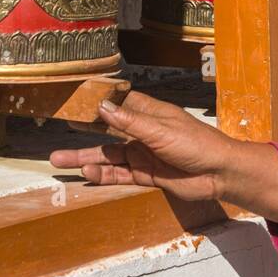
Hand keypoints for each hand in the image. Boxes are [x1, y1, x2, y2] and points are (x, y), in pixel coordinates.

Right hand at [49, 91, 277, 223]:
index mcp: (149, 113)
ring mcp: (144, 154)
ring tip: (60, 162)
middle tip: (57, 134)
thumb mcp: (160, 130)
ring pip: (108, 156)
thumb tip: (101, 107)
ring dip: (86, 158)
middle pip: (107, 132)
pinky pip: (119, 174)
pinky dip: (103, 175)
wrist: (219, 174)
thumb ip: (129, 122)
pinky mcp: (147, 174)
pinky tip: (87, 173)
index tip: (71, 101)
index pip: (117, 104)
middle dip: (83, 134)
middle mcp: (143, 132)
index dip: (95, 103)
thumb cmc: (196, 144)